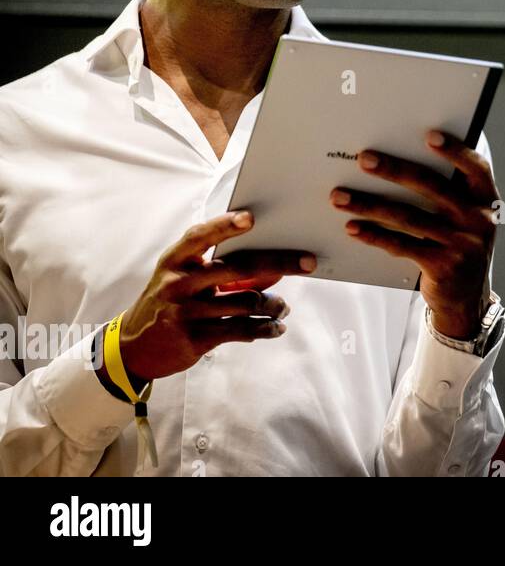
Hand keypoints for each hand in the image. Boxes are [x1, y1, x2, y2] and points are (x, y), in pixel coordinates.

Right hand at [108, 211, 315, 385]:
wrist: (135, 347)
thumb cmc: (171, 302)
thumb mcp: (185, 279)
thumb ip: (223, 270)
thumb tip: (274, 270)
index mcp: (175, 260)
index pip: (201, 236)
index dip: (225, 226)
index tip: (251, 218)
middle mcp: (178, 283)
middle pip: (239, 268)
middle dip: (279, 263)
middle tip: (308, 262)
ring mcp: (186, 311)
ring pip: (247, 302)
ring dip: (273, 305)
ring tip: (281, 307)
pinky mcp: (195, 338)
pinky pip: (242, 330)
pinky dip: (265, 328)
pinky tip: (276, 327)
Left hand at [330, 130, 498, 338]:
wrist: (467, 297)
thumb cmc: (460, 243)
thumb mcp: (467, 216)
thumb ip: (452, 190)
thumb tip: (405, 157)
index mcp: (486, 200)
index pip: (475, 168)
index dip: (455, 151)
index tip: (429, 136)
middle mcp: (479, 220)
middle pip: (432, 187)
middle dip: (394, 169)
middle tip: (365, 159)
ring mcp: (462, 244)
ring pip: (409, 217)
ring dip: (371, 204)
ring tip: (342, 196)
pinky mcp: (442, 266)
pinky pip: (402, 246)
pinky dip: (374, 235)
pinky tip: (353, 227)